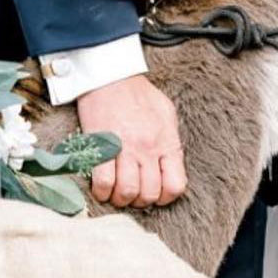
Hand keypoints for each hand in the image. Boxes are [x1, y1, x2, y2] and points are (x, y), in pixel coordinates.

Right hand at [74, 74, 187, 207]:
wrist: (111, 76)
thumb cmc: (139, 94)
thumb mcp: (166, 114)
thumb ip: (169, 140)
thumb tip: (170, 163)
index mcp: (167, 142)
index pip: (175, 185)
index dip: (165, 197)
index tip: (156, 194)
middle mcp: (148, 149)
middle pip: (149, 193)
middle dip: (141, 201)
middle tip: (133, 195)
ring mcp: (125, 149)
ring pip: (127, 192)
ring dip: (121, 199)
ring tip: (117, 194)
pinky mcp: (102, 147)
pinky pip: (103, 182)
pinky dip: (102, 191)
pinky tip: (101, 188)